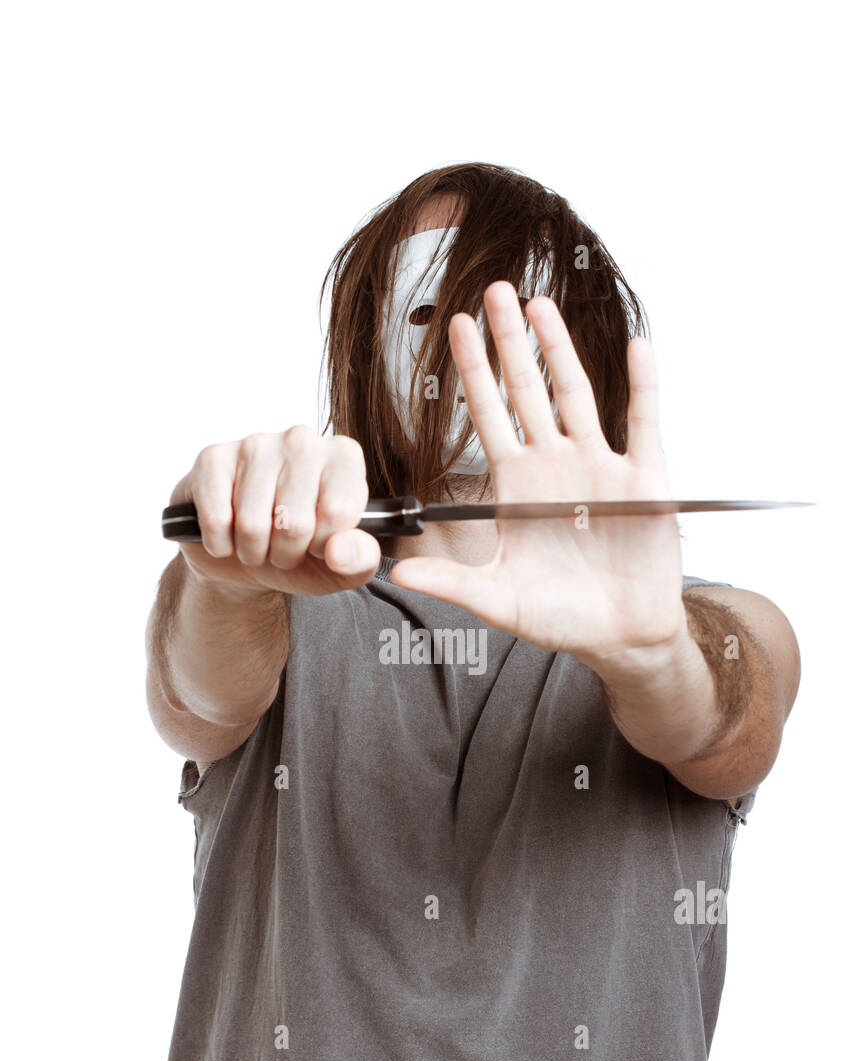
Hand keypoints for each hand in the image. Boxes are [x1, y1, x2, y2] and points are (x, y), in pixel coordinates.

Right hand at [169, 426, 380, 594]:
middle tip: (283, 548)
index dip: (324, 546)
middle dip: (286, 553)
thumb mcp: (343, 566)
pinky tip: (228, 532)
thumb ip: (360, 560)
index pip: (339, 513)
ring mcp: (255, 444)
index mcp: (344, 458)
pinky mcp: (212, 458)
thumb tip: (338, 552)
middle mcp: (302, 440)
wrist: (248, 556)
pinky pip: (216, 519)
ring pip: (252, 524)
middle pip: (294, 522)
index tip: (319, 544)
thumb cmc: (302, 553)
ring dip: (253, 551)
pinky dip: (220, 543)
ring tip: (258, 542)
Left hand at [391, 285, 687, 674]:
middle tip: (493, 291)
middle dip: (510, 342)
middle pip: (528, 390)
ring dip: (560, 348)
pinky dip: (643, 384)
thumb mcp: (499, 601)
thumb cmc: (563, 618)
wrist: (622, 638)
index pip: (488, 416)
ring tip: (540, 304)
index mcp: (517, 487)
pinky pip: (644, 423)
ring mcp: (600, 468)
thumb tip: (396, 572)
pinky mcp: (643, 480)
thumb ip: (451, 582)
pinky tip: (636, 346)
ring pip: (577, 394)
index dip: (473, 373)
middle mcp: (555, 466)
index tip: (456, 328)